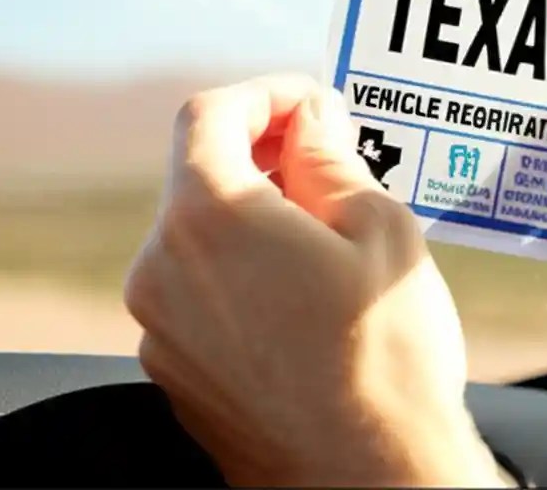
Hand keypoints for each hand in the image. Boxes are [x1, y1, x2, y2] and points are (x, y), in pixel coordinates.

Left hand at [123, 74, 504, 487]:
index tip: (311, 103)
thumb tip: (311, 120)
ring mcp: (161, 327)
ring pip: (200, 237)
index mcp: (208, 219)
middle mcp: (162, 269)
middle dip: (264, 154)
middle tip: (333, 160)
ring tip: (329, 232)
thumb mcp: (381, 230)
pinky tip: (304, 292)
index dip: (266, 94)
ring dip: (255, 215)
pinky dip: (243, 271)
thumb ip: (332, 158)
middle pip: (199, 175)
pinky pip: (201, 292)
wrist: (369, 477)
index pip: (209, 114)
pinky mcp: (176, 370)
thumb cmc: (386, 356)